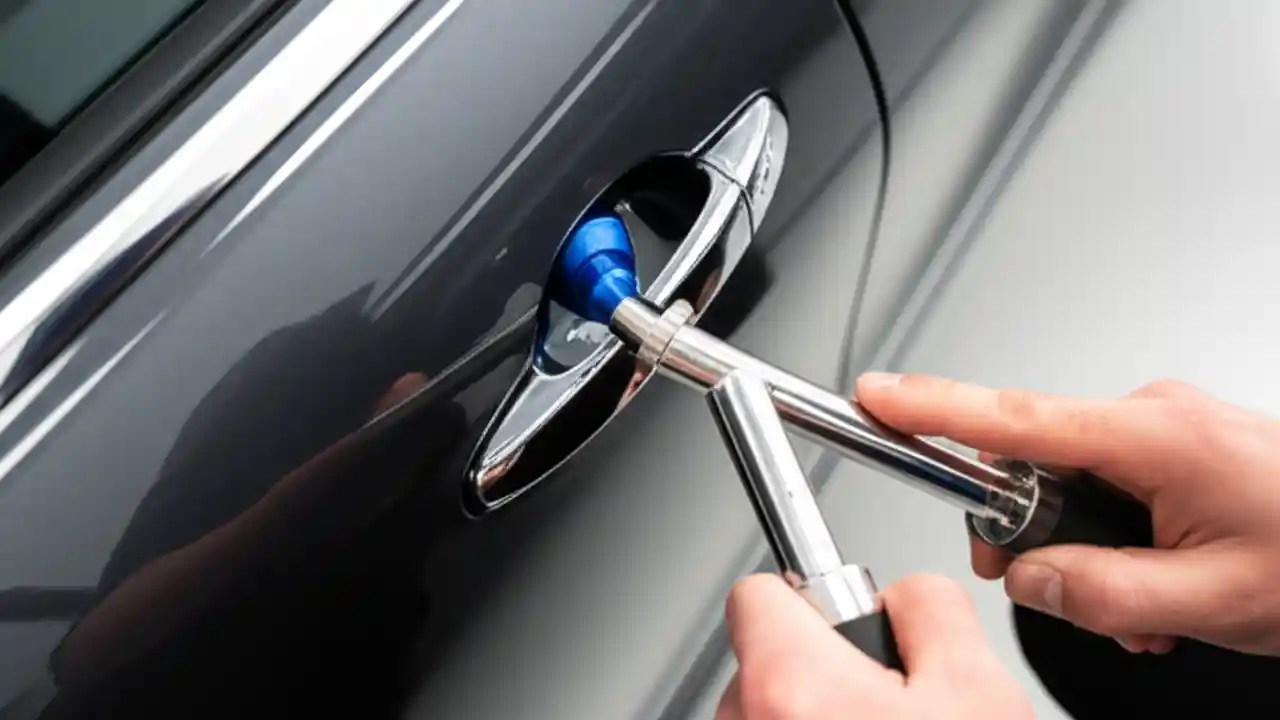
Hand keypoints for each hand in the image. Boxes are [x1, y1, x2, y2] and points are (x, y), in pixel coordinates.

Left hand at [717, 573, 1031, 718]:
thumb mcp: (978, 690)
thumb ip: (932, 608)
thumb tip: (908, 593)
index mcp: (789, 683)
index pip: (756, 592)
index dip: (806, 599)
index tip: (834, 617)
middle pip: (763, 656)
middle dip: (817, 666)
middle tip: (881, 703)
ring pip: (765, 709)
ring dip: (808, 713)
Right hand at [856, 373, 1279, 655]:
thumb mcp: (1209, 601)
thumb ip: (1098, 593)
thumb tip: (1030, 579)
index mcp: (1155, 437)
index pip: (1015, 418)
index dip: (933, 407)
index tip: (877, 397)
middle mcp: (1153, 415)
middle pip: (1035, 466)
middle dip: (1035, 537)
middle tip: (1073, 594)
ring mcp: (1163, 426)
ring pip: (1074, 487)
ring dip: (1087, 550)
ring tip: (1146, 605)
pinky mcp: (1172, 443)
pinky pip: (1109, 486)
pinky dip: (1116, 539)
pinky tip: (1159, 583)